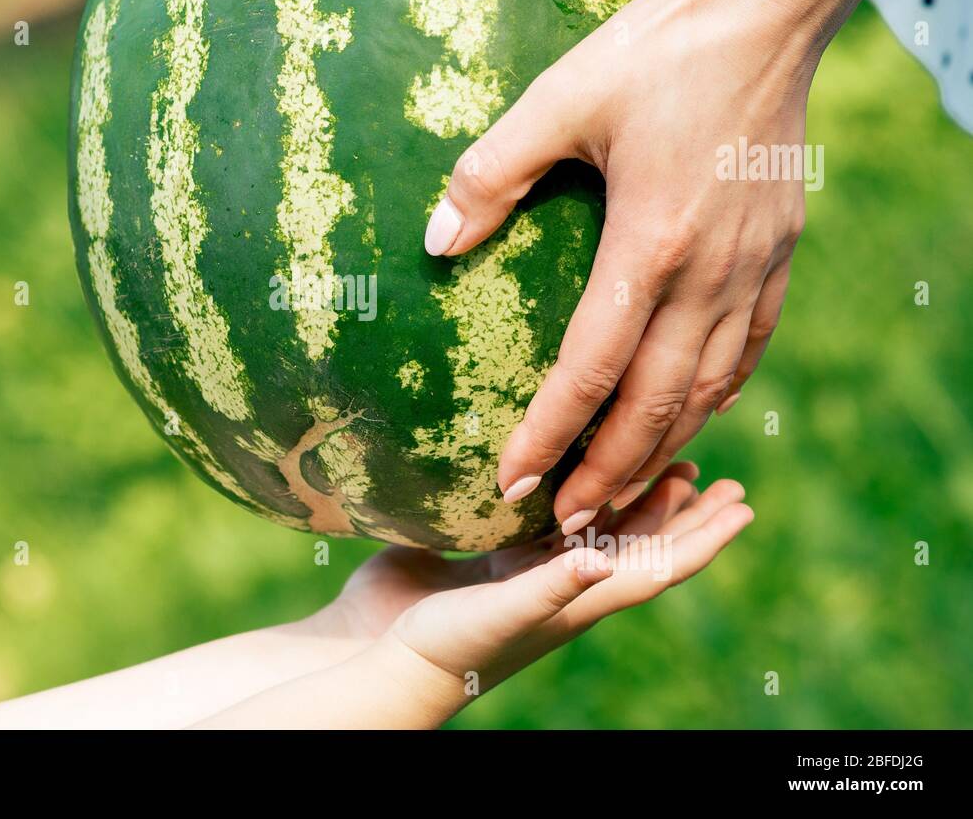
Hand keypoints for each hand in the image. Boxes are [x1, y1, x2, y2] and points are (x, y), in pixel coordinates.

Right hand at [303, 464, 752, 714]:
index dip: (702, 538)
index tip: (743, 507)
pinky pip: (545, 518)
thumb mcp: (499, 614)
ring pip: (599, 527)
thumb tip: (601, 561)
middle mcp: (563, 583)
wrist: (381, 656)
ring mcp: (527, 568)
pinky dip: (572, 494)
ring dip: (637, 501)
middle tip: (723, 478)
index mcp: (578, 600)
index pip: (657, 567)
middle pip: (640, 545)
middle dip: (683, 513)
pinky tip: (576, 470)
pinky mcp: (491, 552)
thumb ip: (547, 588)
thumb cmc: (446, 647)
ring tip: (670, 467)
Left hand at [423, 0, 820, 533]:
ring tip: (617, 496)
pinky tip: (687, 419)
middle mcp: (709, 275)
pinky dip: (713, 398)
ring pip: (707, 392)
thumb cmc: (655, 51)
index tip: (508, 484)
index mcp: (650, 245)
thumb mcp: (559, 98)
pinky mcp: (778, 257)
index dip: (546, 437)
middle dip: (605, 476)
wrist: (766, 15)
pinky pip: (747, 352)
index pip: (589, 372)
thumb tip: (436, 242)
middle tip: (561, 525)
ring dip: (660, 452)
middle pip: (655, 407)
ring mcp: (752, 271)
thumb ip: (491, 173)